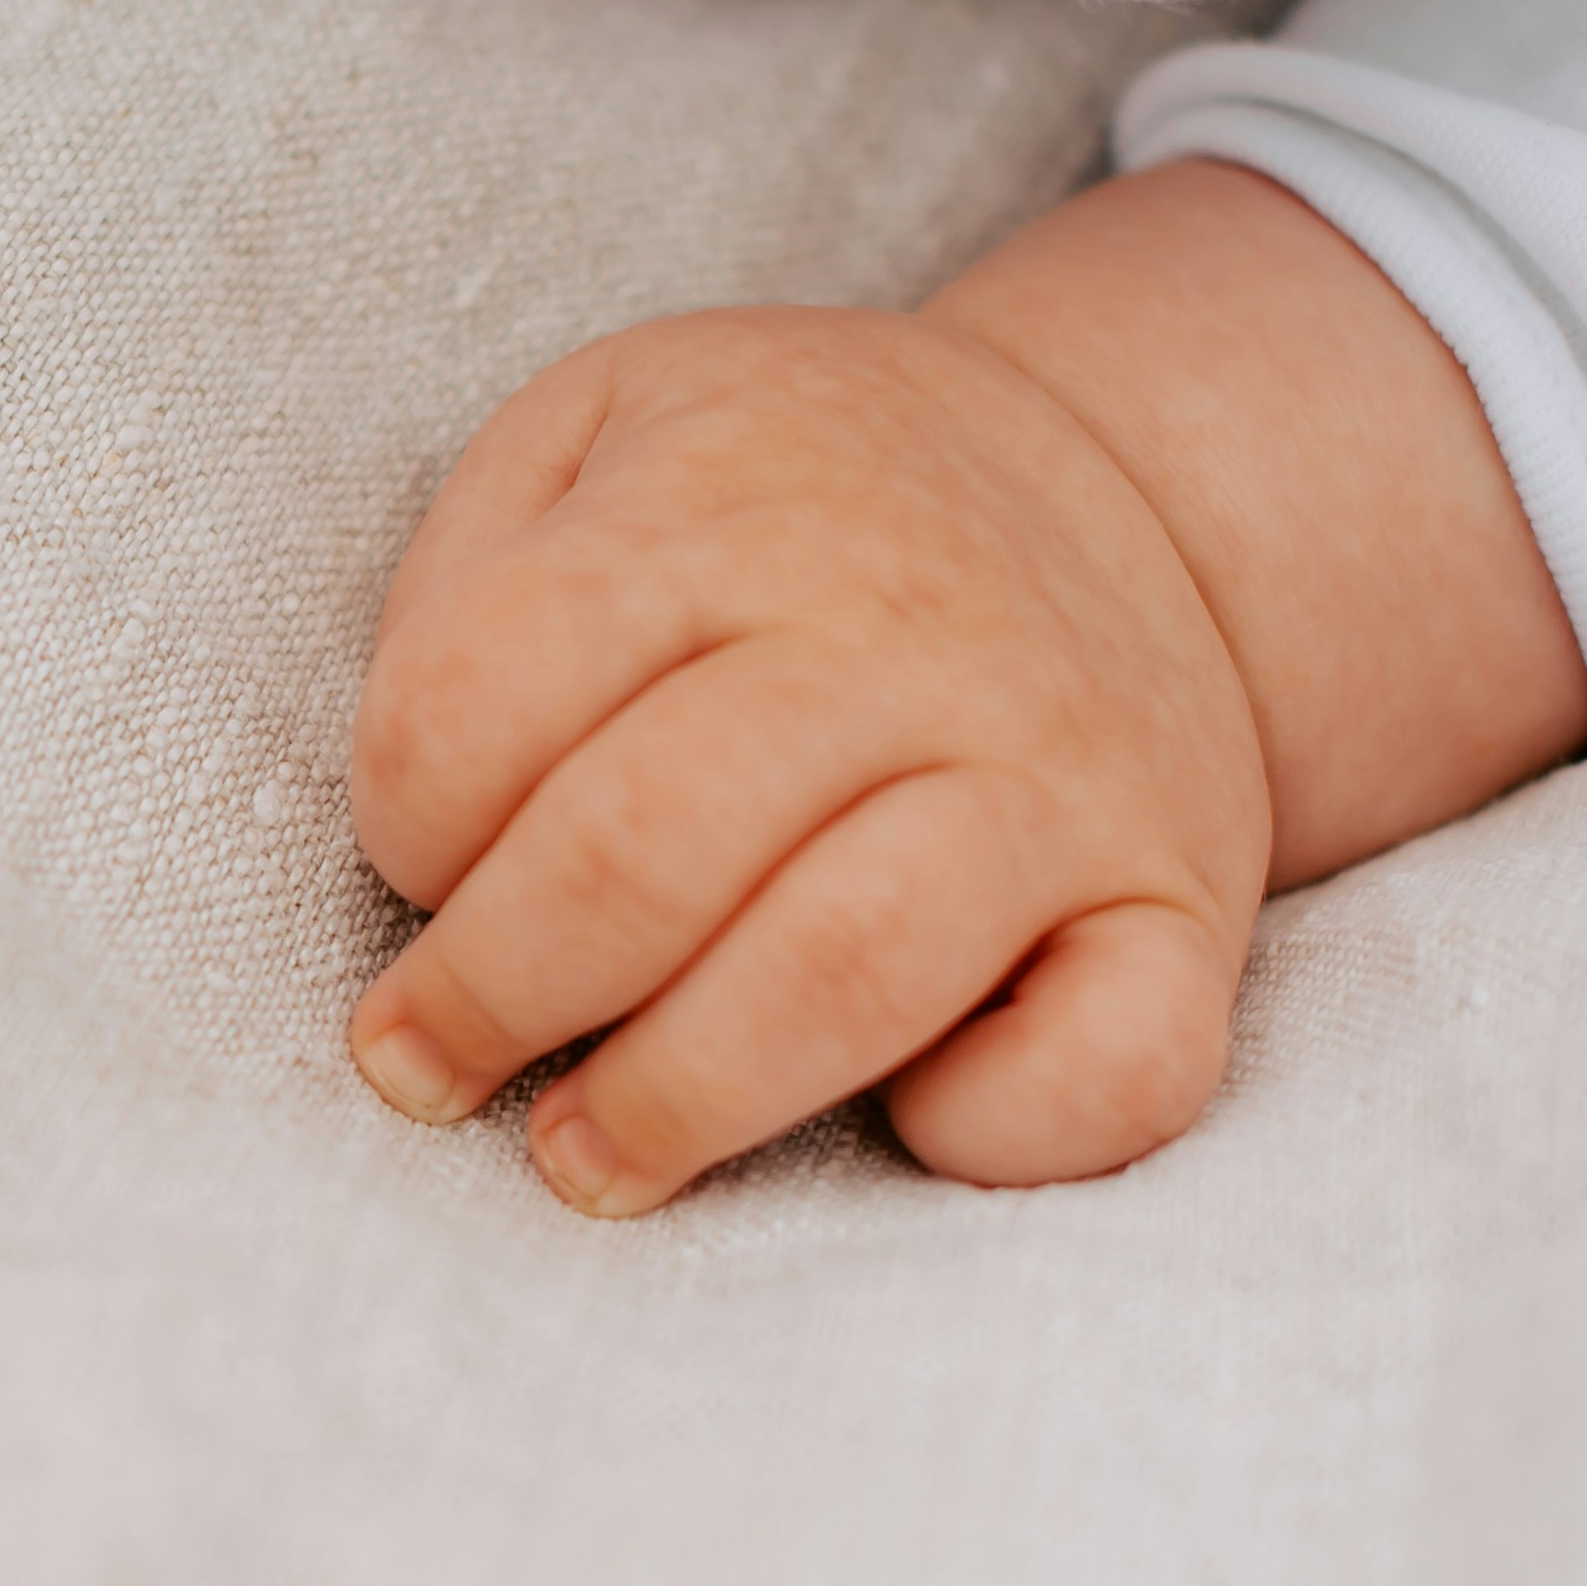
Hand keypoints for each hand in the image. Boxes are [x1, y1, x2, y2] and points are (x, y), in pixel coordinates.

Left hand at [338, 160, 1586, 1213]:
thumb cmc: (798, 502)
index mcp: (730, 497)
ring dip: (677, 1099)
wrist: (1138, 483)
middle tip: (428, 1070)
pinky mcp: (1181, 908)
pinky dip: (992, 1131)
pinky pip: (1110, 1067)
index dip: (404, 823)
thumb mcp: (604, 431)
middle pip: (639, 850)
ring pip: (844, 974)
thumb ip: (473, 588)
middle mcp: (908, 629)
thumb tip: (434, 847)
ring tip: (585, 1154)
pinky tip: (904, 1119)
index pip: (477, 700)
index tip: (422, 870)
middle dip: (491, 995)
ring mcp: (1060, 774)